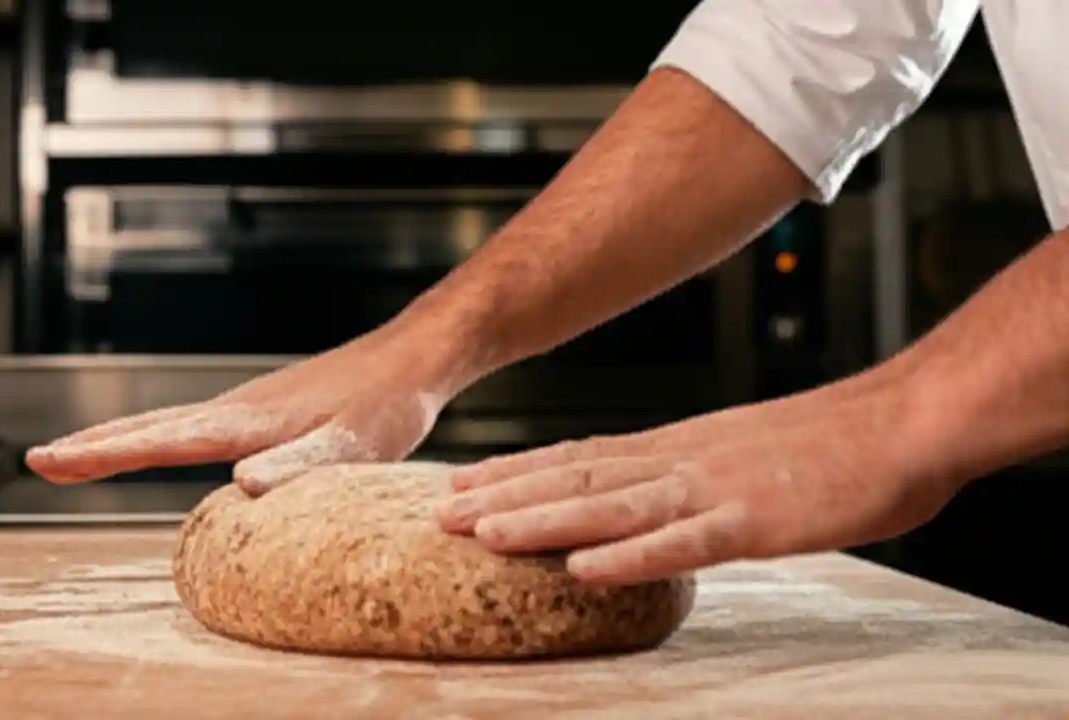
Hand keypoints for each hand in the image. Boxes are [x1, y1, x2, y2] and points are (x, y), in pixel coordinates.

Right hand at [25, 325, 472, 494]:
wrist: (412, 360)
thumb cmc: (387, 404)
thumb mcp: (352, 443)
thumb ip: (299, 465)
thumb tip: (239, 484)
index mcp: (248, 422)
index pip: (160, 440)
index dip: (102, 454)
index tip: (45, 461)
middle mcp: (239, 410)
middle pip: (150, 426)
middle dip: (93, 444)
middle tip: (38, 460)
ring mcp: (250, 407)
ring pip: (169, 422)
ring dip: (120, 438)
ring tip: (77, 456)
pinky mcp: (267, 411)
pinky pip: (197, 425)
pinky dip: (160, 435)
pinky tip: (163, 447)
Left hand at [437, 381, 955, 585]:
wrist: (904, 421)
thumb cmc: (832, 442)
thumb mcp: (743, 450)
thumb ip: (691, 469)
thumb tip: (651, 492)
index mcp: (678, 445)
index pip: (580, 455)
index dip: (517, 471)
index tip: (465, 484)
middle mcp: (680, 460)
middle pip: (576, 477)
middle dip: (504, 495)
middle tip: (439, 513)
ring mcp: (713, 489)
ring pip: (610, 507)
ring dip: (542, 520)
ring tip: (480, 534)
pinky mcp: (755, 522)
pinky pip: (683, 544)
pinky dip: (630, 557)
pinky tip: (582, 571)